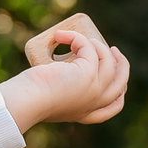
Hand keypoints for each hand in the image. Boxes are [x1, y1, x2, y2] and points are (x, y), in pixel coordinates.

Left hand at [0, 13, 128, 130]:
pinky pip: (90, 48)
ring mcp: (94, 89)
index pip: (112, 107)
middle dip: (122, 65)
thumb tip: (54, 73)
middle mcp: (93, 104)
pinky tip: (60, 35)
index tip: (112, 74)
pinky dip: (76, 37)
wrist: (25, 102)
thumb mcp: (47, 99)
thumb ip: (56, 93)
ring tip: (76, 39)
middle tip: (111, 49)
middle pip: (120, 84)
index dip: (119, 90)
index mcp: (84, 113)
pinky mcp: (88, 74)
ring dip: (96, 46)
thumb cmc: (27, 100)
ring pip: (109, 63)